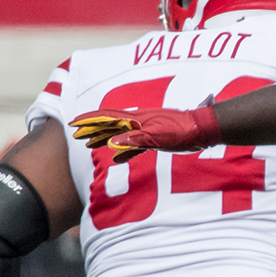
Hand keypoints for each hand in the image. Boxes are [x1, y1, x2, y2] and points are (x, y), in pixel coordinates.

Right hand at [71, 105, 221, 161]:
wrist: (203, 129)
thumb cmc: (182, 131)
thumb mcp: (158, 136)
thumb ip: (135, 140)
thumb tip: (112, 144)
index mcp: (136, 119)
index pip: (107, 117)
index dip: (89, 120)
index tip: (73, 123)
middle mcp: (138, 122)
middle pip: (110, 125)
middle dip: (92, 129)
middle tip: (77, 136)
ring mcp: (147, 130)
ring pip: (120, 135)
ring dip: (104, 139)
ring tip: (90, 146)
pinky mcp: (156, 139)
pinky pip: (135, 145)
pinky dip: (124, 151)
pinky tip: (117, 159)